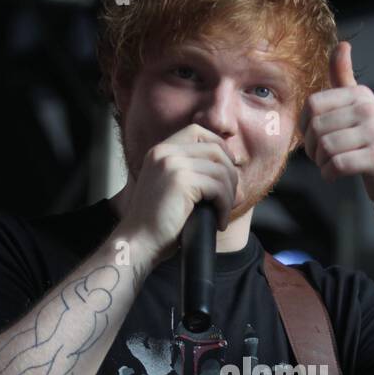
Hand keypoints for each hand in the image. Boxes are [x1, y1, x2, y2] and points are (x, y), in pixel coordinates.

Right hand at [117, 124, 239, 263]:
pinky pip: (218, 188)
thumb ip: (195, 173)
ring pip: (221, 171)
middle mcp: (165, 152)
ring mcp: (172, 164)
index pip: (198, 132)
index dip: (219, 147)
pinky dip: (224, 206)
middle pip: (215, 149)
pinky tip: (218, 221)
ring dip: (229, 195)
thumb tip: (234, 172)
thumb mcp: (173, 189)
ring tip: (222, 214)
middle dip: (230, 175)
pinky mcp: (181, 181)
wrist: (139, 242)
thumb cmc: (157, 223)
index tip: (228, 171)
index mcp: (160, 151)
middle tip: (230, 200)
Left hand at [299, 41, 373, 210]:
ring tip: (328, 165)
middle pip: (316, 127)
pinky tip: (333, 175)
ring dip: (320, 163)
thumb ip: (345, 78)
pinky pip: (338, 165)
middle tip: (320, 157)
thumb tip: (342, 44)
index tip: (312, 139)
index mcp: (360, 94)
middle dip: (311, 148)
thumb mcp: (360, 106)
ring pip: (326, 147)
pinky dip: (329, 174)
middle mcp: (368, 108)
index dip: (304, 126)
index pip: (312, 104)